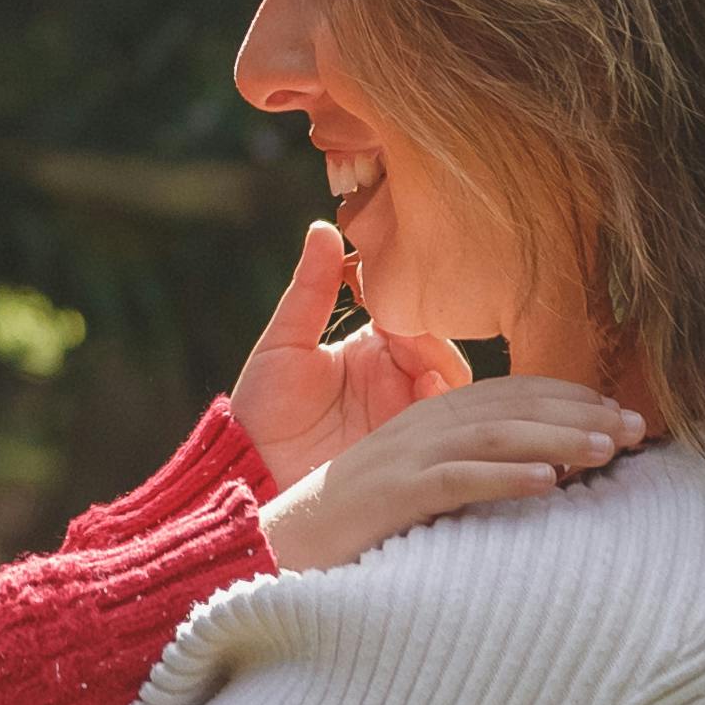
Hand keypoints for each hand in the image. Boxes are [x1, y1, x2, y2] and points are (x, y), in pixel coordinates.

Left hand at [228, 220, 475, 485]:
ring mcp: (409, 416)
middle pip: (440, 348)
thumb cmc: (263, 411)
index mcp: (372, 348)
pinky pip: (449, 428)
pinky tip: (429, 397)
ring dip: (444, 372)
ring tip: (426, 370)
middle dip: (432, 339)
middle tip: (412, 337)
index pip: (410, 315)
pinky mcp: (417, 453)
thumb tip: (323, 227)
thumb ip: (310, 290)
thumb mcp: (284, 346)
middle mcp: (398, 379)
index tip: (397, 294)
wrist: (251, 477)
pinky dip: (446, 408)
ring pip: (453, 386)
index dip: (410, 303)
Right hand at [256, 373, 644, 571]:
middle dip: (579, 413)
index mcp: (427, 417)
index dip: (568, 395)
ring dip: (556, 440)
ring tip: (609, 450)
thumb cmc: (355, 527)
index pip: (510, 391)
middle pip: (511, 406)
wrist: (276, 549)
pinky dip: (505, 478)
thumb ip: (464, 469)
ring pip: (492, 436)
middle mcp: (418, 428)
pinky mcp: (390, 496)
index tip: (619, 410)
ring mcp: (403, 460)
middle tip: (638, 428)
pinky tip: (549, 484)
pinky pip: (455, 481)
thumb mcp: (416, 486)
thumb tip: (536, 472)